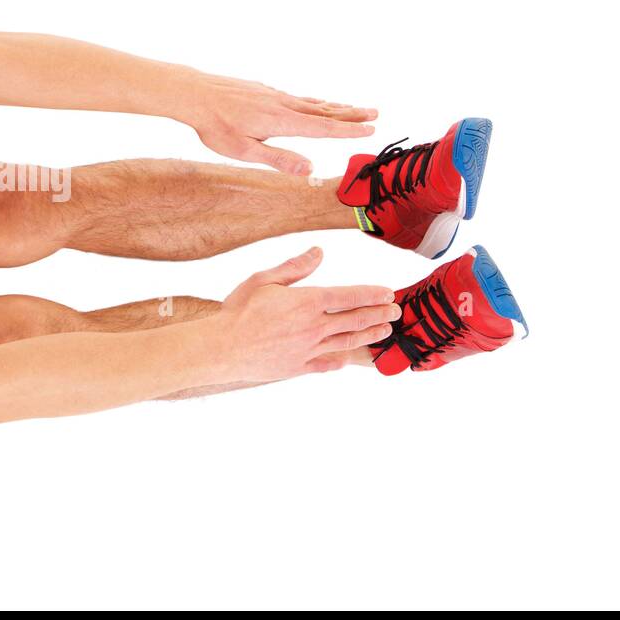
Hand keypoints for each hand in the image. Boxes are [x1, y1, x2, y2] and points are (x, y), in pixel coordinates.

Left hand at [186, 74, 376, 174]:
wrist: (194, 94)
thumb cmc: (216, 126)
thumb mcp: (245, 151)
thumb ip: (279, 159)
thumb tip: (310, 170)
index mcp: (282, 122)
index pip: (323, 127)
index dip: (348, 129)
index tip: (371, 128)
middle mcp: (282, 105)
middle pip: (324, 110)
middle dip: (351, 114)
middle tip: (375, 113)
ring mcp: (273, 95)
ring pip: (311, 102)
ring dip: (334, 106)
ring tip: (352, 107)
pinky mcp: (263, 91)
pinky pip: (296, 97)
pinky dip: (312, 101)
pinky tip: (311, 104)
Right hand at [215, 247, 397, 385]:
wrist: (223, 348)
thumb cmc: (239, 311)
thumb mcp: (265, 280)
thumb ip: (295, 267)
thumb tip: (318, 252)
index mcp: (307, 302)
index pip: (349, 296)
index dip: (371, 294)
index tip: (388, 293)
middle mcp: (314, 327)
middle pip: (355, 320)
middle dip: (379, 314)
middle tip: (396, 312)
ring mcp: (308, 350)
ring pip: (347, 342)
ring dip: (368, 335)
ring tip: (384, 331)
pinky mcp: (297, 367)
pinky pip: (325, 365)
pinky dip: (339, 361)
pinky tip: (347, 360)